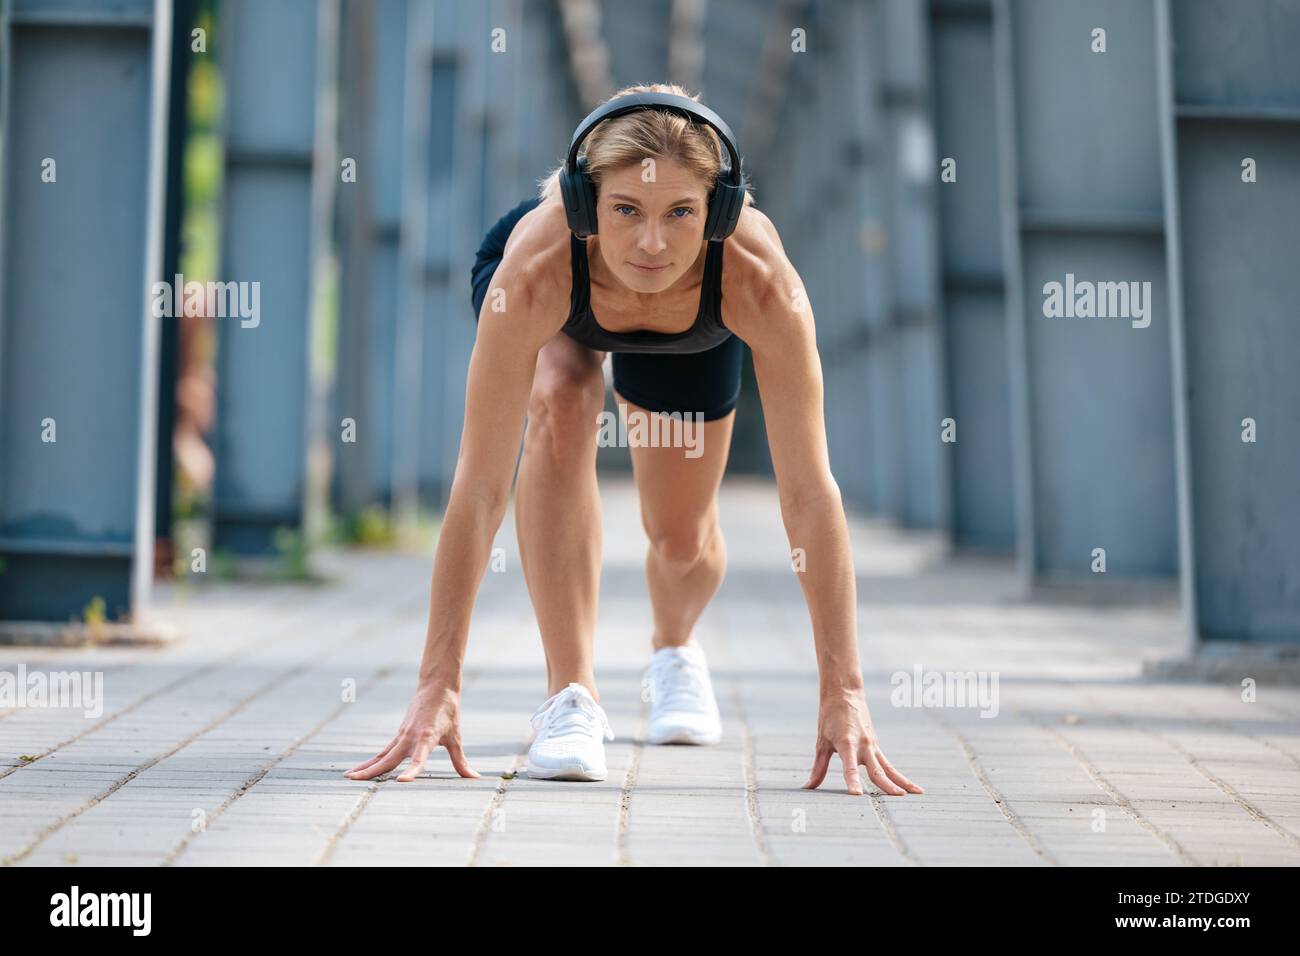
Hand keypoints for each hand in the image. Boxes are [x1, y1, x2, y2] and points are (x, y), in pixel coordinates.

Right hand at [344, 682, 479, 782]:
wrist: (437, 688)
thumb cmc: (448, 712)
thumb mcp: (456, 737)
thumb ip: (460, 761)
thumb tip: (474, 778)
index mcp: (426, 738)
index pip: (418, 759)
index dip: (411, 770)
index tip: (401, 781)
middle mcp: (410, 738)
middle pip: (389, 759)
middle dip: (372, 771)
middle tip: (354, 781)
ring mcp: (401, 737)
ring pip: (381, 755)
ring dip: (365, 766)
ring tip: (348, 778)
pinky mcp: (398, 736)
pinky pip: (383, 751)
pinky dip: (371, 761)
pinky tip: (359, 770)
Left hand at [804, 685, 923, 795]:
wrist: (844, 695)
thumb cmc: (829, 718)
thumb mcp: (822, 742)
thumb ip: (819, 767)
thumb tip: (808, 787)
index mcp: (847, 743)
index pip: (849, 768)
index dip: (853, 781)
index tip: (857, 794)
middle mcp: (863, 746)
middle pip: (876, 770)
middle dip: (887, 785)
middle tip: (898, 796)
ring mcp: (872, 747)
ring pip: (888, 768)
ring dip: (902, 781)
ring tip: (917, 793)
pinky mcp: (876, 747)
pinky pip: (889, 765)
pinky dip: (899, 776)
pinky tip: (910, 787)